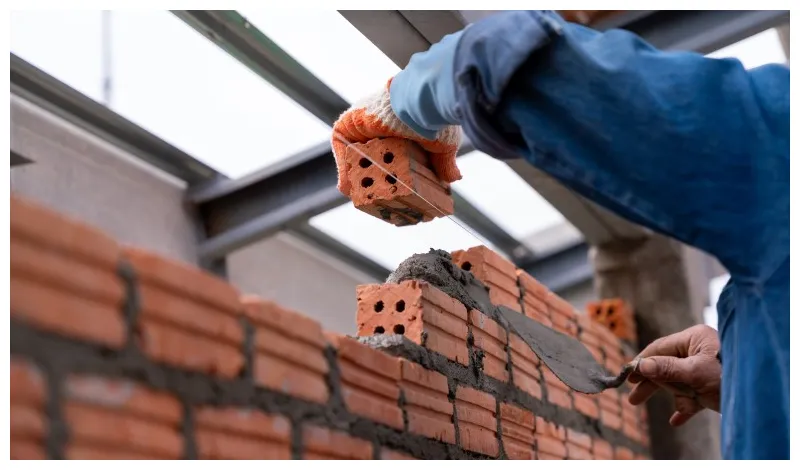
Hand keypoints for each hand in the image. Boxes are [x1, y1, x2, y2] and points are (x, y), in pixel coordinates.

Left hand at [330, 78, 461, 197]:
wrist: (418, 101)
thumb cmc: (433, 118)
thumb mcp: (442, 144)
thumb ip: (443, 162)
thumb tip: (454, 179)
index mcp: (400, 127)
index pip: (391, 155)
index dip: (390, 176)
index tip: (390, 195)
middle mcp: (379, 125)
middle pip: (370, 158)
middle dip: (372, 179)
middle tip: (375, 199)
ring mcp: (362, 124)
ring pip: (355, 156)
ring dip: (358, 177)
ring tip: (362, 198)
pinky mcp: (349, 124)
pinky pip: (342, 150)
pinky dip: (345, 169)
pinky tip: (350, 189)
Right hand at [627, 325, 721, 425]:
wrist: (759, 396)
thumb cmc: (730, 375)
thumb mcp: (695, 372)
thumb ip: (666, 368)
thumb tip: (640, 366)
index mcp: (693, 339)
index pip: (659, 348)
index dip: (642, 362)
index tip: (627, 375)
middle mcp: (697, 352)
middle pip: (664, 365)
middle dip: (647, 380)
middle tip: (630, 392)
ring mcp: (704, 370)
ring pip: (674, 381)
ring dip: (660, 394)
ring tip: (637, 403)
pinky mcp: (711, 388)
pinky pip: (691, 397)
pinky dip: (682, 408)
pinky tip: (676, 420)